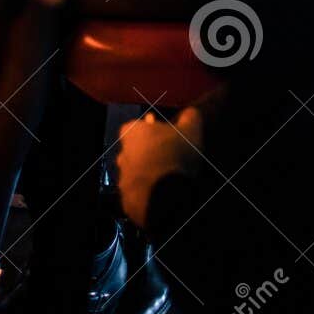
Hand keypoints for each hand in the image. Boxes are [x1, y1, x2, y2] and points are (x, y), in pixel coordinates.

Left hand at [117, 106, 203, 228]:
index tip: (165, 139)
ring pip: (135, 175)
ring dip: (147, 177)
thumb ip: (190, 117)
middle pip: (134, 152)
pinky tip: (163, 197)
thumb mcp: (191, 129)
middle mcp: (122, 154)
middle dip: (147, 155)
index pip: (136, 128)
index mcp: (132, 132)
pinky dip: (147, 197)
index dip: (151, 132)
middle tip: (168, 161)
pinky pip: (137, 196)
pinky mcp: (126, 202)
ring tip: (167, 181)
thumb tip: (190, 112)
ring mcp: (123, 179)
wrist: (165, 193)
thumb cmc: (176, 154)